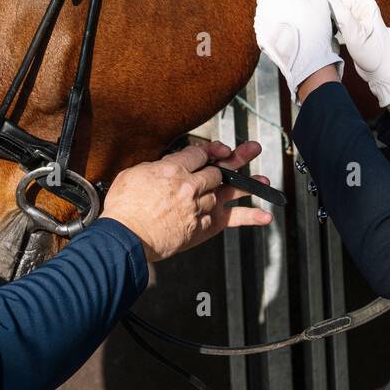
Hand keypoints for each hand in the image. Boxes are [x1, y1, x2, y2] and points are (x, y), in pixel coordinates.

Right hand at [102, 141, 272, 262]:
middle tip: (250, 149)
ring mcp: (201, 205)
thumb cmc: (123, 210)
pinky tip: (265, 216)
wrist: (126, 240)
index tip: (217, 150)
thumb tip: (164, 166)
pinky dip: (250, 217)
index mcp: (173, 170)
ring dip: (249, 184)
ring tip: (263, 180)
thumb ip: (154, 167)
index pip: (199, 154)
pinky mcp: (206, 226)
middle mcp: (191, 186)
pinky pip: (232, 219)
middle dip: (235, 159)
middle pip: (219, 169)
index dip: (210, 150)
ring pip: (229, 190)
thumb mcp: (132, 175)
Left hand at [254, 0, 343, 103]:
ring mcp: (260, 21)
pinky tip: (297, 27)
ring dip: (288, 6)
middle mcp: (263, 4)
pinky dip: (283, 20)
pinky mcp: (262, 35)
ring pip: (275, 5)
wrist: (306, 61)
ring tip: (305, 15)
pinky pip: (272, 21)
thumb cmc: (313, 28)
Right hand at [326, 0, 389, 107]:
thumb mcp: (357, 37)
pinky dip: (334, 34)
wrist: (385, 73)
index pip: (336, 2)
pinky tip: (336, 43)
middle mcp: (363, 8)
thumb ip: (343, 17)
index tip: (328, 30)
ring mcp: (359, 18)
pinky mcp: (356, 29)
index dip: (328, 16)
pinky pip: (338, 27)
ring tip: (334, 41)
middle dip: (330, 23)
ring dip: (331, 29)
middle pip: (335, 10)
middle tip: (332, 37)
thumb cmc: (375, 56)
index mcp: (366, 5)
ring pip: (335, 19)